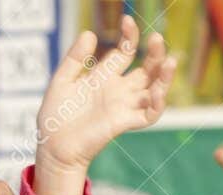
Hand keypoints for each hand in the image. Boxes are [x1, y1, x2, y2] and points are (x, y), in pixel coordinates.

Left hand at [34, 15, 174, 194]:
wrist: (53, 146)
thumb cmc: (54, 116)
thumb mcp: (62, 81)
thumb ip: (75, 58)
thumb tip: (89, 34)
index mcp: (104, 76)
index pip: (126, 51)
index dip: (130, 35)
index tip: (127, 20)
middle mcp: (118, 90)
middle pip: (147, 69)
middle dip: (155, 53)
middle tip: (156, 38)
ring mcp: (123, 106)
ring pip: (153, 89)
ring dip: (164, 76)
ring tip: (170, 61)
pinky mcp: (123, 123)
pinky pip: (148, 114)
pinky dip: (157, 103)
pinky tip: (156, 91)